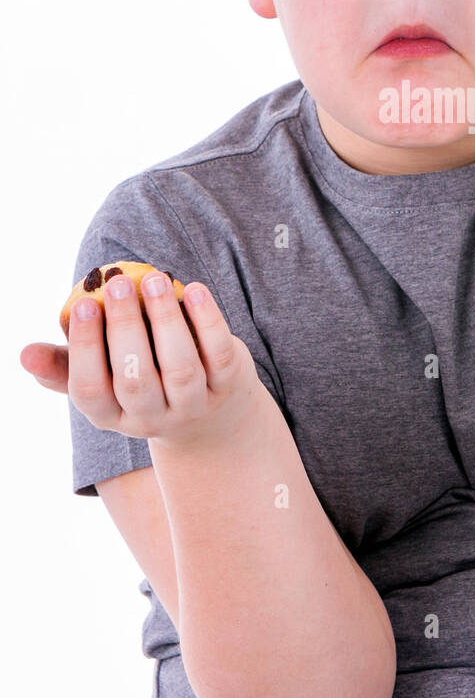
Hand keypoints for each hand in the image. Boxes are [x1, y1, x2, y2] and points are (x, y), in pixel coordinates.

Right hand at [20, 272, 266, 448]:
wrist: (206, 410)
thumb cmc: (135, 378)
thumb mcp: (100, 379)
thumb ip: (64, 365)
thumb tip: (24, 354)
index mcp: (110, 414)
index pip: (91, 390)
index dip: (85, 349)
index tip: (83, 305)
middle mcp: (151, 418)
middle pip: (136, 380)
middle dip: (125, 330)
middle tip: (117, 284)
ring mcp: (193, 405)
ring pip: (180, 368)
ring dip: (166, 320)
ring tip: (152, 279)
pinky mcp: (227, 386)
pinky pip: (218, 354)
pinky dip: (208, 321)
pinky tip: (194, 289)